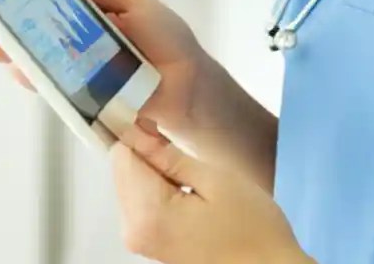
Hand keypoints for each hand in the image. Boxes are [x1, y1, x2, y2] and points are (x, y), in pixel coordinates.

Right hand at [0, 0, 214, 134]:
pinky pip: (54, 86)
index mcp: (94, 17)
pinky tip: (18, 68)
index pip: (49, 4)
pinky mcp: (86, 97)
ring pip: (38, 59)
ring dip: (10, 50)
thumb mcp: (136, 3)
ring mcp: (82, 70)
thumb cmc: (171, 41)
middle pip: (35, 32)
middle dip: (2, 24)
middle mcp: (83, 43)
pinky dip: (35, 77)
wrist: (192, 85)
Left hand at [112, 120, 312, 263]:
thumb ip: (169, 156)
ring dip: (156, 174)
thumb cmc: (252, 226)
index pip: (121, 155)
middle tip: (189, 162)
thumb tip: (136, 130)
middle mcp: (132, 230)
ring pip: (131, 184)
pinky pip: (141, 202)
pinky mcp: (149, 242)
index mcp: (147, 213)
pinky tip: (189, 196)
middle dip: (149, 156)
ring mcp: (139, 239)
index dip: (141, 135)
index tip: (165, 131)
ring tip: (194, 182)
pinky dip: (159, 190)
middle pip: (123, 170)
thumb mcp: (216, 179)